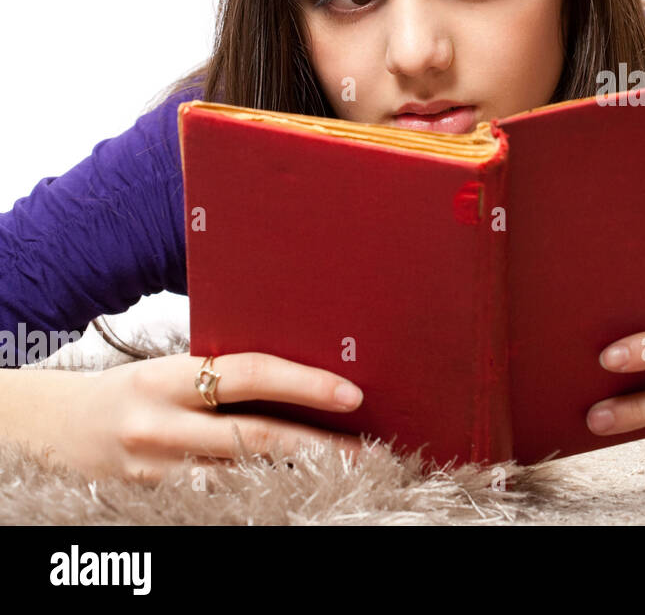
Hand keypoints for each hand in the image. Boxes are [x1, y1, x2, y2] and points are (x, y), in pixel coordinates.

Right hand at [29, 352, 364, 482]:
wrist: (56, 426)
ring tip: (343, 472)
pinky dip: (259, 494)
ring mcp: (155, 468)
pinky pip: (217, 499)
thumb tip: (302, 373)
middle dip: (319, 445)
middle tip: (366, 449)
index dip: (304, 384)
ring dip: (296, 476)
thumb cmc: (132, 389)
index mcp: (169, 377)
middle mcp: (160, 424)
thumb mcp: (171, 367)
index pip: (250, 374)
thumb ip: (223, 372)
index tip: (351, 394)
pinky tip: (293, 491)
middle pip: (255, 437)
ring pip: (241, 478)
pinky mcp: (151, 499)